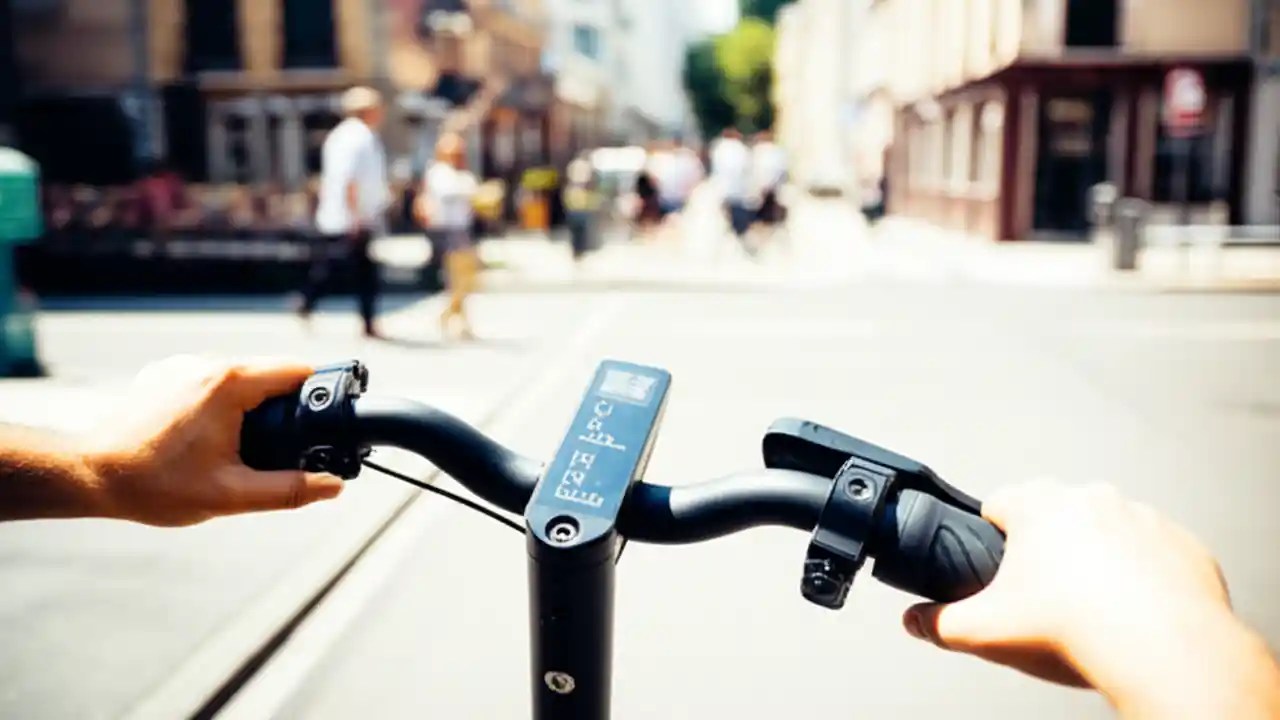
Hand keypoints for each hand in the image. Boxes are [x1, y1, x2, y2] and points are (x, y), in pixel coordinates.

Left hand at [81, 356, 343, 526]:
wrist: (89, 475)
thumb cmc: (155, 485)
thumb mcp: (230, 496)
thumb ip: (289, 490)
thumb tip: (333, 486)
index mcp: (230, 383)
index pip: (298, 371)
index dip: (320, 396)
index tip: (324, 424)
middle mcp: (207, 364)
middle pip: (271, 373)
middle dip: (285, 408)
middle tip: (280, 447)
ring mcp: (183, 365)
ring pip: (242, 378)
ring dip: (253, 406)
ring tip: (239, 448)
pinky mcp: (165, 374)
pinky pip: (211, 381)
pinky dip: (222, 404)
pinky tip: (205, 438)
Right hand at [902, 481, 1279, 716]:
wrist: (1163, 650)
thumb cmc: (1077, 629)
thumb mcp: (986, 630)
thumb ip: (939, 622)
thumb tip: (915, 622)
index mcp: (1040, 506)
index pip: (999, 503)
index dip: (991, 533)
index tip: (996, 561)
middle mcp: (1093, 500)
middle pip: (1055, 514)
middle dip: (1046, 545)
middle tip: (1043, 592)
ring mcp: (1143, 519)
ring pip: (1108, 529)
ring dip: (1098, 555)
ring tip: (1091, 604)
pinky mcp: (1182, 547)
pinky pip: (1154, 554)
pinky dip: (1143, 575)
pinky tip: (1133, 609)